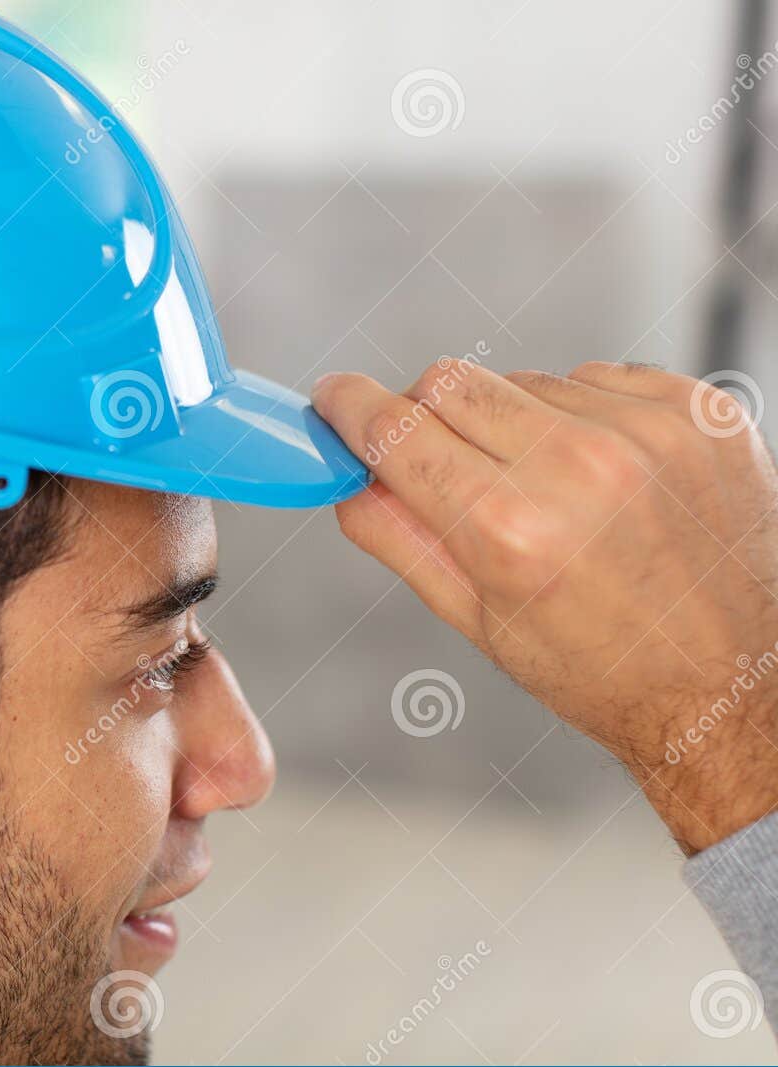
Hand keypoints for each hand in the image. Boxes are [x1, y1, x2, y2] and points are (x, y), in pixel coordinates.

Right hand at [313, 360, 777, 853]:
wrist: (737, 683)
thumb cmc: (604, 671)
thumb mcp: (476, 623)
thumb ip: (396, 537)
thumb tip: (345, 474)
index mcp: (510, 532)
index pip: (395, 429)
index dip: (349, 408)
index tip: (333, 398)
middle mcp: (579, 468)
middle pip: (449, 382)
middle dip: (424, 415)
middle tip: (439, 460)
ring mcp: (645, 431)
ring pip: (522, 380)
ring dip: (511, 421)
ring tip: (548, 491)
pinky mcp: (695, 409)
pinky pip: (594, 380)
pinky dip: (580, 416)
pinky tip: (601, 477)